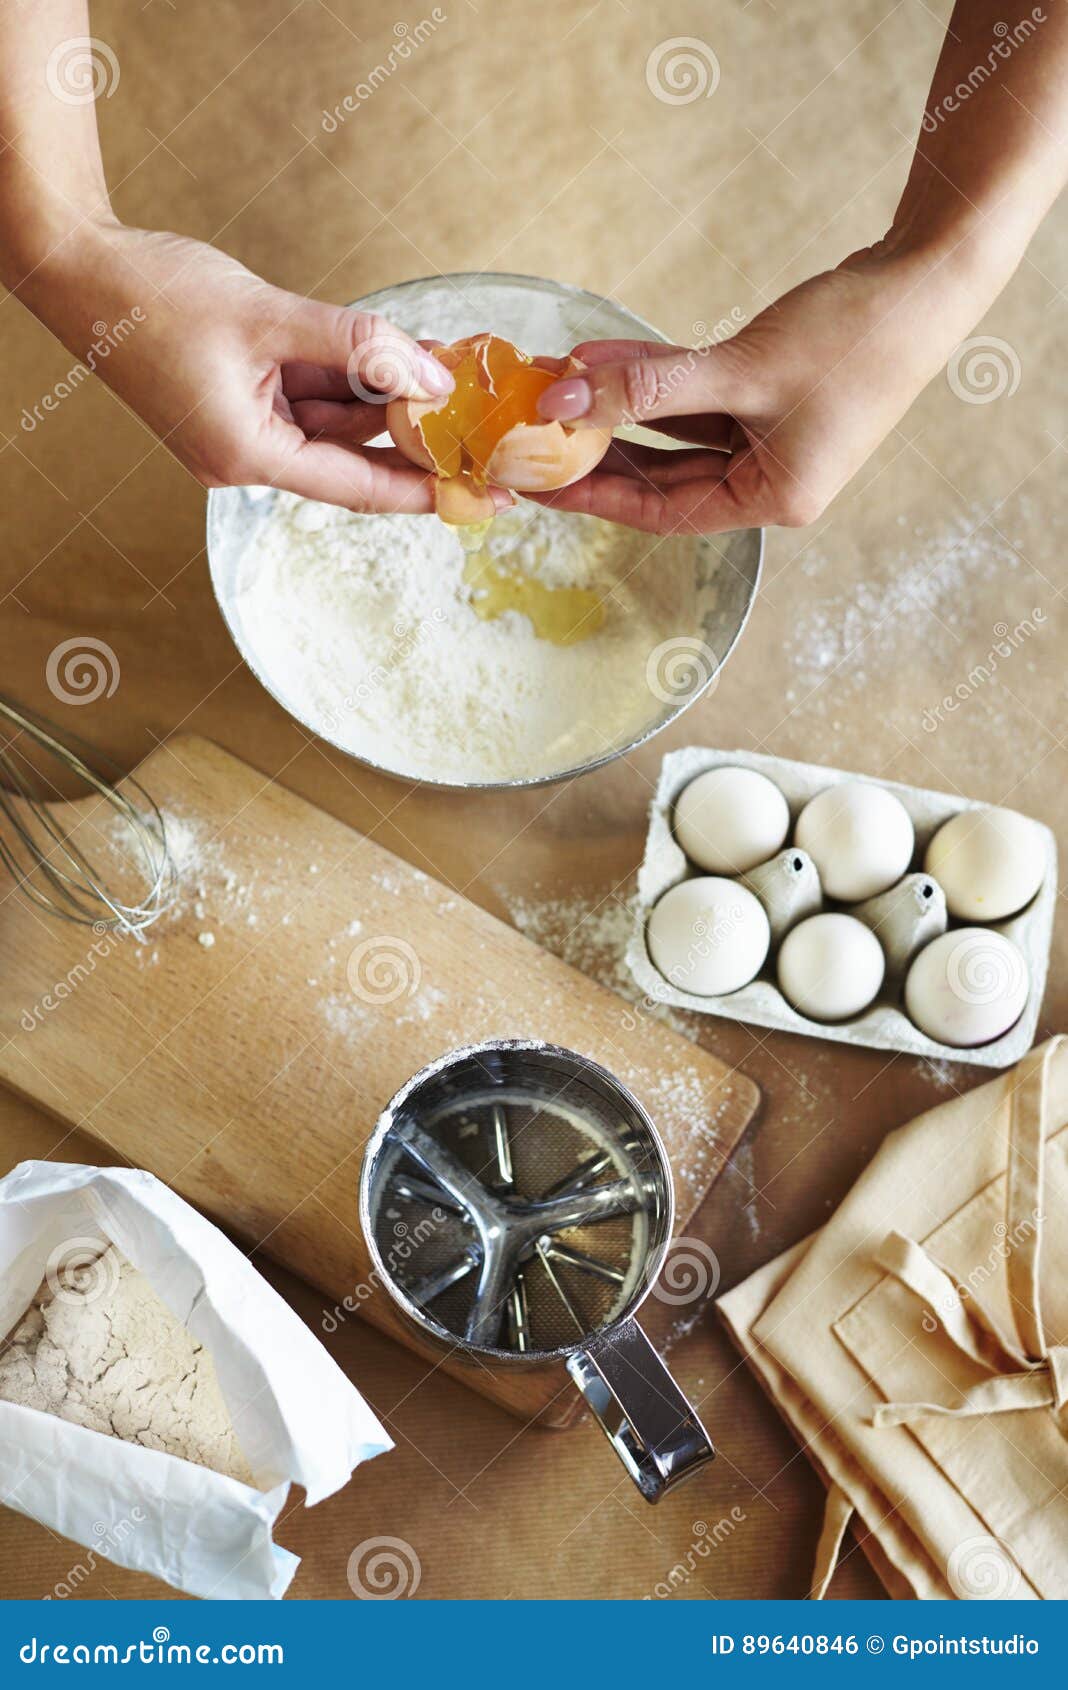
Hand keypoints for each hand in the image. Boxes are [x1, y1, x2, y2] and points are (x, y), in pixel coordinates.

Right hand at [23, 221, 480, 512]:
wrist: (78, 267)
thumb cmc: (154, 294)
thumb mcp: (270, 316)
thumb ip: (357, 346)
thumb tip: (431, 377)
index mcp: (246, 455)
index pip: (356, 486)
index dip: (424, 490)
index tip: (479, 494)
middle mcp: (244, 455)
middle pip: (349, 453)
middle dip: (412, 434)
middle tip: (478, 426)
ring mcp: (240, 427)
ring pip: (333, 418)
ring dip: (384, 396)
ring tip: (447, 373)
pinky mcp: (237, 398)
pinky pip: (308, 394)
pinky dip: (348, 376)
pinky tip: (397, 357)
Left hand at [530, 248, 980, 534]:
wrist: (928, 278)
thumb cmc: (852, 336)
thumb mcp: (741, 367)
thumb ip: (650, 386)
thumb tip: (565, 396)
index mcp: (775, 499)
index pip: (664, 513)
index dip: (597, 499)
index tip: (540, 484)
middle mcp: (773, 481)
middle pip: (664, 478)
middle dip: (600, 451)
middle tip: (535, 439)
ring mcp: (774, 441)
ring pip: (676, 434)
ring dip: (621, 407)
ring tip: (562, 383)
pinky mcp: (773, 399)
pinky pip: (697, 400)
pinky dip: (655, 381)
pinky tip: (606, 358)